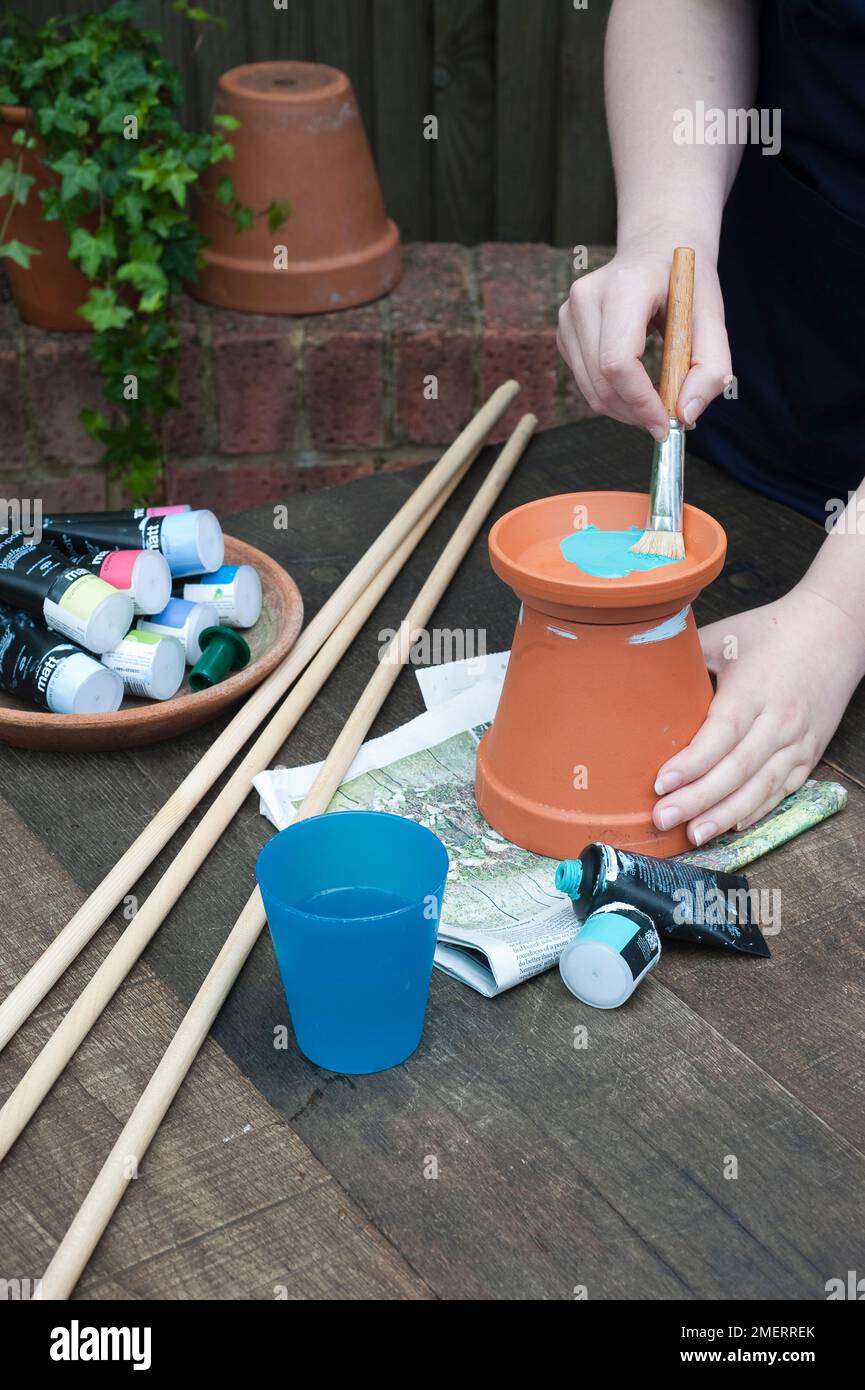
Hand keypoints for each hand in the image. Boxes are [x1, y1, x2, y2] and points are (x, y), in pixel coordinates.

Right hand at [557, 234, 730, 440]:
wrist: (655, 248)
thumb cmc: (686, 283)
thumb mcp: (713, 318)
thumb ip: (711, 368)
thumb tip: (685, 415)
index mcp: (624, 287)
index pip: (618, 361)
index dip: (640, 402)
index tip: (667, 423)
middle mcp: (586, 298)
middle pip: (602, 382)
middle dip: (636, 413)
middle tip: (667, 420)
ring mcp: (568, 314)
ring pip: (591, 390)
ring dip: (626, 410)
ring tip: (656, 401)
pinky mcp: (564, 331)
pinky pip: (586, 383)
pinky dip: (613, 396)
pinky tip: (637, 384)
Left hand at [653, 587, 864, 843]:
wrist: (836, 632)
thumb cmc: (772, 632)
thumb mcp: (725, 636)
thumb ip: (684, 657)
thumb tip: (634, 672)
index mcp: (755, 689)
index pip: (722, 733)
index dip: (693, 763)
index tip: (660, 782)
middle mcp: (779, 720)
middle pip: (737, 769)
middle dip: (698, 799)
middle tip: (663, 818)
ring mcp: (798, 741)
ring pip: (760, 788)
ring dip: (724, 815)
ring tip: (692, 835)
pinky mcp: (809, 754)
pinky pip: (782, 791)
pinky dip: (756, 811)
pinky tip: (730, 826)